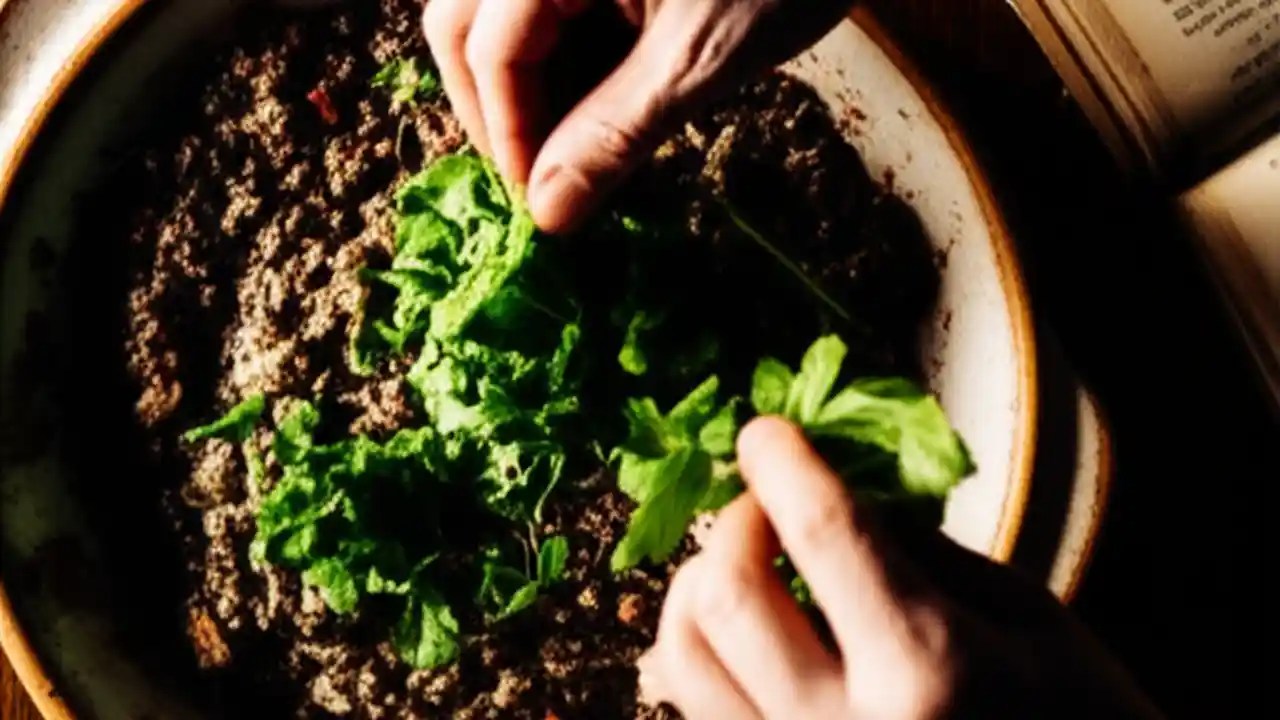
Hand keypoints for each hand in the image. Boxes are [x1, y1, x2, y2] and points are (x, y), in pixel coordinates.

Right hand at [422, 0, 852, 232]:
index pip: (486, 46)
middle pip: (463, 22)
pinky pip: (544, 7)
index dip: (506, 133)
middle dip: (495, 108)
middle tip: (541, 177)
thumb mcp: (700, 56)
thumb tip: (546, 212)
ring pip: (497, 15)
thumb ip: (615, 132)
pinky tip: (601, 102)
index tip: (540, 204)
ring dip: (527, 86)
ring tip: (579, 147)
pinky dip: (564, 57)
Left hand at [639, 416, 1164, 719]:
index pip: (823, 532)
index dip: (783, 465)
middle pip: (727, 596)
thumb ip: (923, 549)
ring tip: (746, 566)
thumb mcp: (1029, 618)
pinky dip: (703, 651)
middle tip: (767, 505)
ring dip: (698, 588)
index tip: (767, 434)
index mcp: (927, 669)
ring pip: (684, 658)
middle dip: (734, 524)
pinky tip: (748, 632)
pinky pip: (697, 708)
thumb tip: (837, 488)